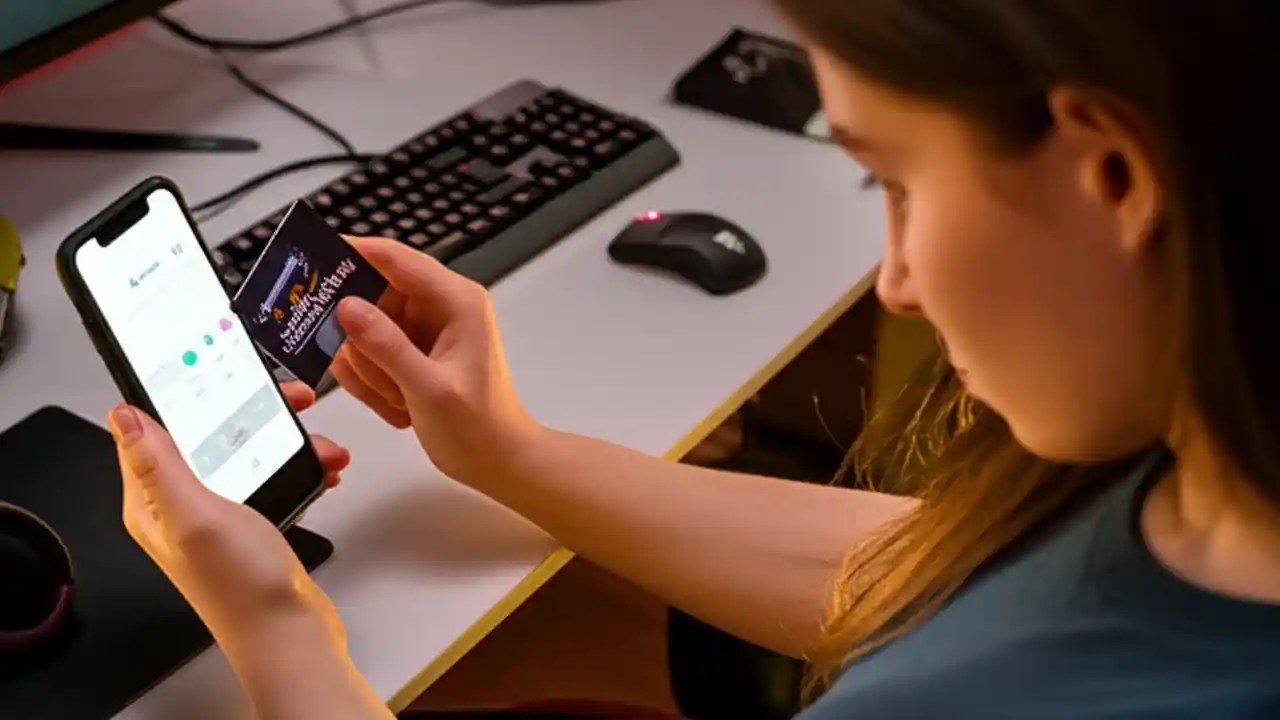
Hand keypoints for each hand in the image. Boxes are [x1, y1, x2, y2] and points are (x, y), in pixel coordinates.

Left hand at [106, 386, 350, 650]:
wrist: (290, 633)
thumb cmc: (241, 587)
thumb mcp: (195, 515)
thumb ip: (159, 463)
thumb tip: (123, 415)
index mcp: (153, 501)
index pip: (157, 429)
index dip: (189, 395)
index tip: (225, 370)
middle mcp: (180, 506)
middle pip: (211, 434)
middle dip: (255, 413)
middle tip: (292, 400)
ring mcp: (217, 515)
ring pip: (249, 452)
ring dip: (287, 443)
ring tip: (321, 448)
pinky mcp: (250, 524)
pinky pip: (273, 478)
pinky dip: (301, 469)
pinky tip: (324, 471)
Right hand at [330, 236, 538, 486]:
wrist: (496, 460)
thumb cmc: (480, 429)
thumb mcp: (430, 390)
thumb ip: (388, 347)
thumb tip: (347, 307)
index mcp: (456, 301)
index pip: (395, 259)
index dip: (351, 252)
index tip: (309, 257)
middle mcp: (440, 306)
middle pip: (370, 294)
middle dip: (359, 338)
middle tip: (368, 370)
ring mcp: (424, 328)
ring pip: (363, 327)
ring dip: (368, 367)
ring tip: (397, 397)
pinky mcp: (411, 349)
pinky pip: (368, 351)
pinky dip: (371, 379)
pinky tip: (397, 405)